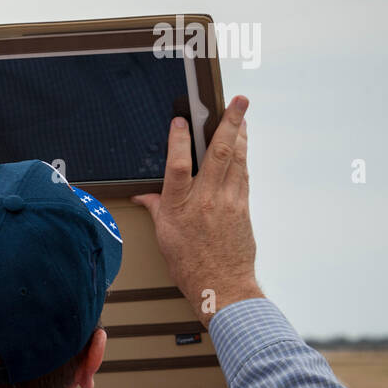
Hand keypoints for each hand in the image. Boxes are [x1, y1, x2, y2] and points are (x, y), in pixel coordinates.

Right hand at [132, 96, 262, 327]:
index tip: (180, 120)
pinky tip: (243, 146)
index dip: (179, 141)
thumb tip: (143, 198)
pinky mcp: (243, 208)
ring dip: (241, 135)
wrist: (221, 285)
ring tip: (243, 116)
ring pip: (237, 161)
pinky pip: (243, 176)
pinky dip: (243, 157)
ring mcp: (229, 203)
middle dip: (230, 124)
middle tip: (239, 102)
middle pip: (220, 155)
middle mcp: (206, 201)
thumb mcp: (163, 236)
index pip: (179, 166)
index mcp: (180, 207)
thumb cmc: (189, 264)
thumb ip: (155, 209)